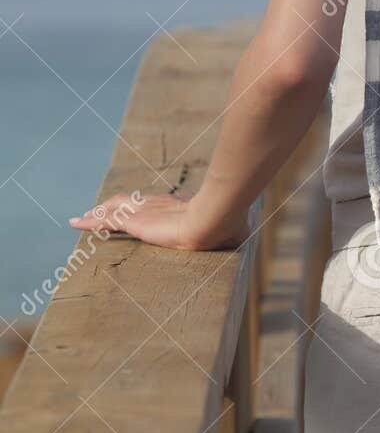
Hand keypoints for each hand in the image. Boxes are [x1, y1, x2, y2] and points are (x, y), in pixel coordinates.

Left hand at [70, 191, 247, 251]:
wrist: (217, 218)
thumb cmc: (229, 223)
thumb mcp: (231, 226)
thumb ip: (233, 226)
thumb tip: (249, 230)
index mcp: (178, 206)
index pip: (153, 204)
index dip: (140, 207)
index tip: (133, 211)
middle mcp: (159, 205)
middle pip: (128, 202)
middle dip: (112, 207)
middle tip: (98, 212)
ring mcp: (147, 211)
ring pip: (114, 210)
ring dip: (97, 214)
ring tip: (82, 219)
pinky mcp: (137, 222)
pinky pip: (107, 221)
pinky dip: (90, 221)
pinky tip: (77, 223)